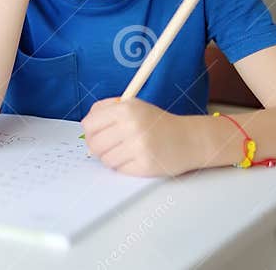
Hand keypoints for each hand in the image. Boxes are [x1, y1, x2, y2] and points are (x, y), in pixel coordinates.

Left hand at [81, 97, 197, 176]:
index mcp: (126, 109)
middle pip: (95, 144)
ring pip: (105, 159)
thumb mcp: (133, 106)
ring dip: (111, 158)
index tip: (96, 134)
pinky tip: (135, 159)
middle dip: (98, 148)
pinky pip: (120, 170)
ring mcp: (139, 147)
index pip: (89, 124)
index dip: (90, 131)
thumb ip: (106, 111)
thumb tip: (86, 129)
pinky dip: (124, 166)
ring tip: (124, 152)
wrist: (189, 139)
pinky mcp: (145, 165)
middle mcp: (132, 126)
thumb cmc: (158, 123)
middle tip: (109, 146)